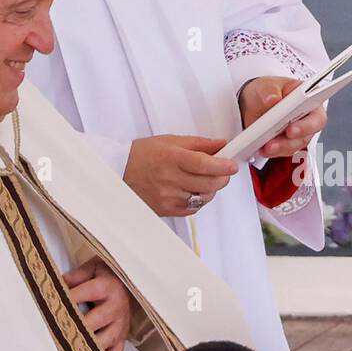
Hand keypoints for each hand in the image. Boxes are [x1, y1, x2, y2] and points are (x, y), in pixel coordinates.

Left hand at [63, 258, 130, 350]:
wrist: (128, 283)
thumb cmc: (106, 277)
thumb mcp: (93, 268)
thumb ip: (76, 275)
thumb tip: (57, 285)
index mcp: (108, 287)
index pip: (83, 294)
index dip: (66, 300)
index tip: (50, 306)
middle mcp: (116, 307)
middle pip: (93, 321)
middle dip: (73, 327)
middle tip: (55, 332)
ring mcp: (121, 325)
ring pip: (104, 341)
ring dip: (86, 346)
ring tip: (67, 349)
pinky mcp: (123, 338)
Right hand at [122, 134, 239, 217]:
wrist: (118, 172)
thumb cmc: (142, 155)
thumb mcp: (171, 141)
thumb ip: (199, 144)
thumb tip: (222, 144)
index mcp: (172, 158)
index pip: (204, 164)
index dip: (223, 166)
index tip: (232, 165)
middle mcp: (170, 179)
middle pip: (208, 183)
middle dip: (222, 178)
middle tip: (225, 172)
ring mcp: (168, 196)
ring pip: (203, 198)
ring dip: (211, 189)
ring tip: (206, 180)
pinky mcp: (166, 209)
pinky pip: (193, 208)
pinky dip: (199, 200)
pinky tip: (194, 190)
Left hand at [238, 76, 327, 158]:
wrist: (253, 102)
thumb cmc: (267, 91)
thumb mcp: (265, 85)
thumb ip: (269, 90)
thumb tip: (273, 99)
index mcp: (309, 101)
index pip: (317, 117)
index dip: (308, 126)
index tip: (291, 129)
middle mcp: (306, 120)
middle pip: (305, 136)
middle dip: (289, 141)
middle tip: (274, 142)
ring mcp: (296, 135)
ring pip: (292, 146)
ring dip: (278, 148)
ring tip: (265, 147)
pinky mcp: (284, 145)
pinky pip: (280, 152)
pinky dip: (270, 151)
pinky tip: (261, 148)